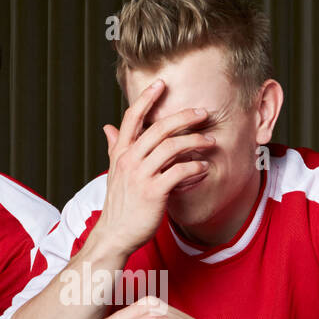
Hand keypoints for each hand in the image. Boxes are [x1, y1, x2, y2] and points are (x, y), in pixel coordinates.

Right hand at [91, 78, 214, 257]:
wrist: (115, 234)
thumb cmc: (119, 204)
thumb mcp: (113, 172)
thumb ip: (114, 148)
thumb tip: (108, 127)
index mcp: (120, 153)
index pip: (131, 118)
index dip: (146, 98)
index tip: (161, 83)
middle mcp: (129, 160)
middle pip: (158, 128)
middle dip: (184, 117)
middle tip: (202, 113)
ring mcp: (141, 176)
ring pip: (171, 147)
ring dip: (194, 141)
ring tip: (209, 140)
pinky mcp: (154, 192)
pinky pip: (179, 172)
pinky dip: (195, 167)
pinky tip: (204, 167)